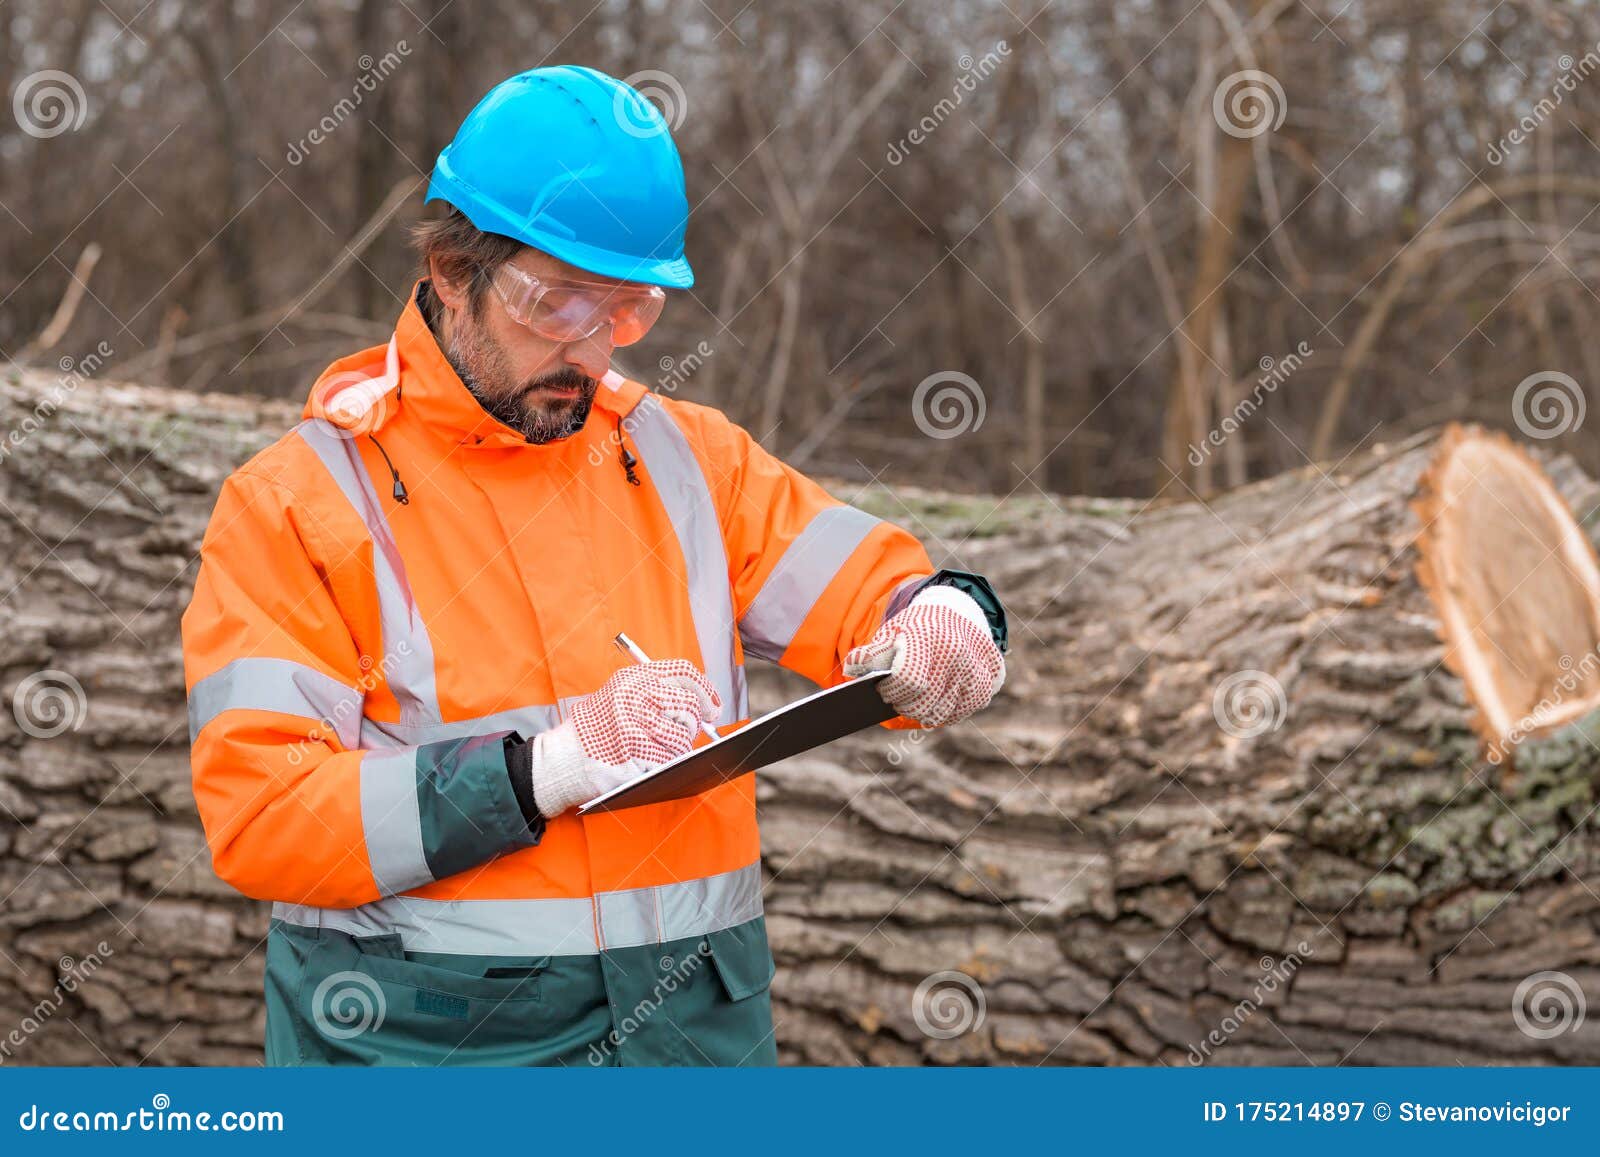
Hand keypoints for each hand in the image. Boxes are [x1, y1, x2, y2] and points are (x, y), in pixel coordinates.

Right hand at [526, 659, 720, 816]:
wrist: (560, 760)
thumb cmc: (593, 730)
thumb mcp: (617, 695)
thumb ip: (653, 692)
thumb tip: (697, 702)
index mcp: (632, 679)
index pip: (683, 673)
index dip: (704, 689)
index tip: (712, 706)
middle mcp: (634, 698)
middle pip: (688, 705)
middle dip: (694, 723)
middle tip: (690, 733)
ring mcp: (635, 726)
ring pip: (683, 737)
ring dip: (679, 749)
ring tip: (660, 751)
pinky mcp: (636, 754)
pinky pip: (669, 761)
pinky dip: (666, 766)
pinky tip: (650, 765)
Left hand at [843, 585, 1003, 727]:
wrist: (957, 613)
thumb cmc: (918, 627)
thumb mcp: (892, 631)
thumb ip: (872, 652)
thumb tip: (852, 668)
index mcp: (929, 637)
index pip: (907, 680)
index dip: (890, 691)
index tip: (882, 689)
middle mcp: (956, 654)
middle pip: (923, 702)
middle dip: (904, 705)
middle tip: (896, 698)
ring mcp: (974, 670)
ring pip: (941, 712)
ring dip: (922, 712)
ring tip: (914, 699)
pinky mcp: (987, 684)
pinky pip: (960, 713)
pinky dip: (944, 713)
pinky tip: (934, 701)